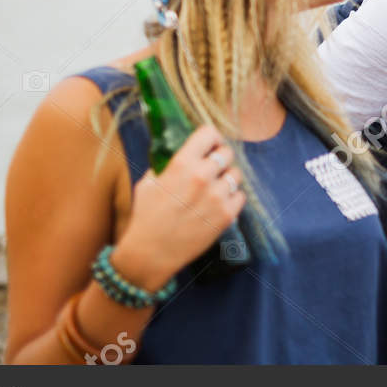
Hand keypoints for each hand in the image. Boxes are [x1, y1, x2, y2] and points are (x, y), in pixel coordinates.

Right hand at [113, 125, 246, 288]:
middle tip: (214, 168)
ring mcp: (216, 196)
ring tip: (216, 188)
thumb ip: (167, 166)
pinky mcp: (226, 215)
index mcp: (181, 164)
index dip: (211, 138)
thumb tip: (183, 155)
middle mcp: (202, 176)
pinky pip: (240, 196)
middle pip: (227, 153)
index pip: (209, 133)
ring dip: (227, 179)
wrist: (150, 253)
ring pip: (236, 175)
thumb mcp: (149, 183)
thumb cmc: (146, 217)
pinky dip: (232, 199)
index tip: (210, 145)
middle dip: (220, 158)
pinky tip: (219, 204)